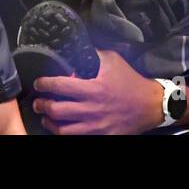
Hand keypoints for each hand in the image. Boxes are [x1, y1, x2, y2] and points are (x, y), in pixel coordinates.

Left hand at [32, 48, 163, 134]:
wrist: (150, 105)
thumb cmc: (130, 81)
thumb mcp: (113, 60)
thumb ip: (93, 55)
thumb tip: (75, 51)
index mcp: (94, 88)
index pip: (60, 86)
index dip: (45, 84)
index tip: (39, 83)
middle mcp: (93, 108)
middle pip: (56, 110)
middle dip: (42, 105)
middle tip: (38, 101)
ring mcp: (96, 126)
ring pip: (62, 129)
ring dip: (49, 122)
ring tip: (45, 117)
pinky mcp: (101, 136)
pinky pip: (76, 138)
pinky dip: (64, 133)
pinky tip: (61, 127)